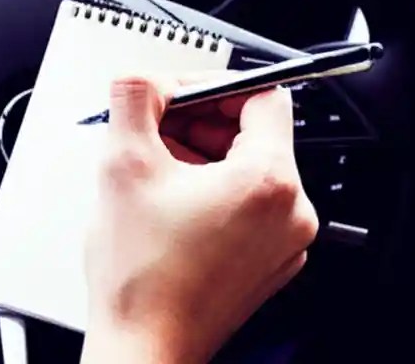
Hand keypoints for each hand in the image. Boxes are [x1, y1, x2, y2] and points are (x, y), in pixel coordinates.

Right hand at [82, 75, 318, 363]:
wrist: (145, 347)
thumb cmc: (143, 279)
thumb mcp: (124, 164)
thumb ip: (135, 98)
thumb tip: (143, 78)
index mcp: (268, 181)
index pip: (264, 95)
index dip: (215, 84)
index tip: (180, 95)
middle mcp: (291, 211)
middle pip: (256, 133)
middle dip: (202, 123)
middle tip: (157, 131)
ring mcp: (284, 242)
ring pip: (250, 170)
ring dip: (204, 157)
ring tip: (158, 171)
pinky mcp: (268, 264)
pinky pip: (250, 207)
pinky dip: (214, 194)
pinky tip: (171, 205)